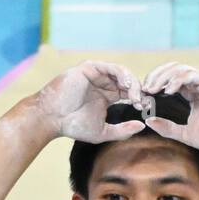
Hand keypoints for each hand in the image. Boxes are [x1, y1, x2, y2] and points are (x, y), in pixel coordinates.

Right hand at [35, 60, 149, 142]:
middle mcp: (103, 83)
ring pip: (122, 73)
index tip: (146, 109)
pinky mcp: (90, 68)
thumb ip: (123, 130)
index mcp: (107, 96)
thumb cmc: (73, 126)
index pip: (129, 94)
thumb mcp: (104, 132)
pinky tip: (127, 87)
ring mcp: (97, 74)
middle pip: (128, 82)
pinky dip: (122, 75)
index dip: (139, 100)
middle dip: (138, 92)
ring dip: (132, 84)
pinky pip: (111, 67)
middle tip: (143, 103)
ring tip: (135, 97)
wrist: (52, 118)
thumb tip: (142, 125)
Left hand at [139, 63, 198, 153]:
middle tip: (144, 89)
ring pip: (180, 69)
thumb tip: (149, 121)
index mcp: (193, 92)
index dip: (155, 83)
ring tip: (152, 89)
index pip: (170, 79)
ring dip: (163, 77)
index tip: (143, 95)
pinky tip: (167, 91)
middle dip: (155, 77)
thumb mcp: (186, 134)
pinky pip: (191, 75)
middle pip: (172, 69)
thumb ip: (168, 127)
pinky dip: (177, 81)